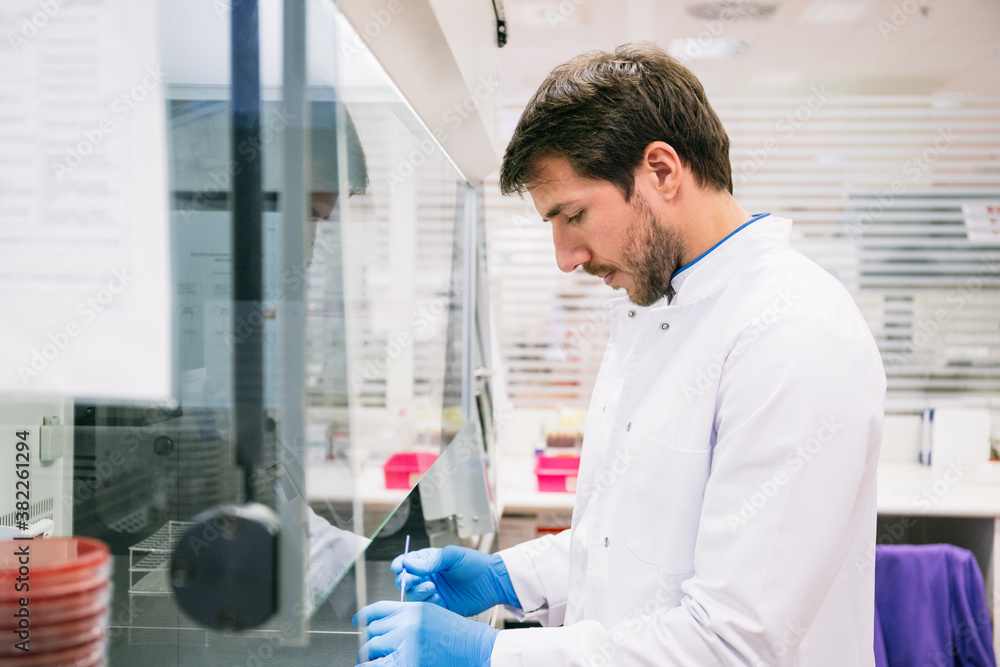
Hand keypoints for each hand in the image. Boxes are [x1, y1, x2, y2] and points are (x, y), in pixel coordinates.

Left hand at [353, 601, 498, 666]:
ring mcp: (407, 642)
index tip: (358, 621)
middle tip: (368, 651)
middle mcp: (407, 623)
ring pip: (373, 647)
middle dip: (368, 642)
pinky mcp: (409, 660)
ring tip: (369, 662)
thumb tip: (387, 627)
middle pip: (373, 630)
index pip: (379, 609)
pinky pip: (379, 665)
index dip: (364, 615)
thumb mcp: (433, 615)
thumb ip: (409, 618)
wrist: (474, 647)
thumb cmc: (458, 634)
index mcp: (413, 609)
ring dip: (368, 656)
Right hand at [392, 546, 519, 616]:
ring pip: (413, 596)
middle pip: (406, 581)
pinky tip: (437, 597)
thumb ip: (429, 561)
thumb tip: (407, 564)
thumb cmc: (474, 564)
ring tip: (431, 588)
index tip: (397, 567)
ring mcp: (433, 593)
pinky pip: (424, 608)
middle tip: (413, 580)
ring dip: (417, 592)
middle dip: (405, 580)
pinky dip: (426, 603)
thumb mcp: (451, 556)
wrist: (492, 582)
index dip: (400, 564)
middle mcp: (428, 577)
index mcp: (428, 562)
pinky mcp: (440, 607)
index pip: (407, 563)